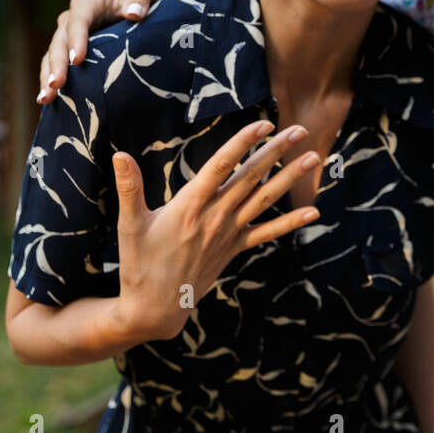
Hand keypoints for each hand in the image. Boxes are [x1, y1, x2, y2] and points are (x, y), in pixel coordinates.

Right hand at [37, 0, 179, 103]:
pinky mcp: (73, 53)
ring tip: (46, 98)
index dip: (76, 39)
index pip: (79, 19)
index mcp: (91, 3)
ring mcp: (71, 38)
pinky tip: (49, 102)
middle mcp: (75, 19)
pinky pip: (58, 67)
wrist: (149, 12)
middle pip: (60, 40)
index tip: (78, 60)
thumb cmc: (148, 0)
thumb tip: (133, 13)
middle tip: (55, 85)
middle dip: (57, 63)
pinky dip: (51, 82)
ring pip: (53, 55)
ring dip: (48, 76)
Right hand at [110, 119, 319, 343]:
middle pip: (251, 176)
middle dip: (277, 151)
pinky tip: (313, 212)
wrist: (155, 308)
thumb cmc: (139, 263)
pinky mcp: (235, 249)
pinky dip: (291, 222)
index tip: (264, 123)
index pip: (222, 165)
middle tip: (300, 129)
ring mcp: (229, 233)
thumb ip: (129, 187)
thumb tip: (119, 153)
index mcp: (190, 204)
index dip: (244, 142)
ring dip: (290, 178)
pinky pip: (268, 232)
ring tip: (314, 157)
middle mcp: (215, 216)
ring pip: (265, 199)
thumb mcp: (129, 224)